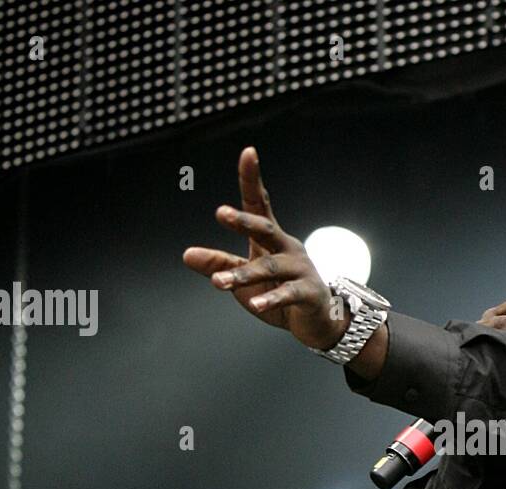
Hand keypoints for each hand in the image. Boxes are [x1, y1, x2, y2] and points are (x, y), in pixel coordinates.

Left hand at [182, 147, 342, 349]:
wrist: (318, 318)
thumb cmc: (279, 290)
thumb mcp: (245, 278)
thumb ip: (219, 265)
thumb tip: (187, 254)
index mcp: (271, 238)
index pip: (259, 204)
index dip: (252, 179)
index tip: (248, 153)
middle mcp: (286, 247)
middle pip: (265, 228)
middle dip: (244, 221)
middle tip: (221, 213)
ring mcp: (300, 269)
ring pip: (270, 266)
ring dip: (243, 275)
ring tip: (220, 282)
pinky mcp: (309, 292)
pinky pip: (288, 294)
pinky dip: (271, 299)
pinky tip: (257, 304)